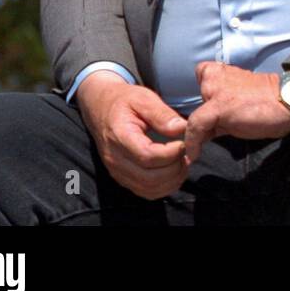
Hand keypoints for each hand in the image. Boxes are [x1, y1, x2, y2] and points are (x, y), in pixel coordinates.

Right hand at [76, 71, 189, 199]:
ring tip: (184, 162)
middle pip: (149, 177)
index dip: (171, 153)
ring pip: (148, 189)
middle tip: (188, 153)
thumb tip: (182, 128)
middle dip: (175, 168)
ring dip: (172, 180)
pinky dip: (164, 187)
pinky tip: (175, 171)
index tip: (184, 143)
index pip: (147, 156)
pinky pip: (145, 192)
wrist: (101, 108)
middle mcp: (115, 159)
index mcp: (119, 136)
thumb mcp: (143, 98)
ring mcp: (117, 171)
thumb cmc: (125, 101)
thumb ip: (162, 114)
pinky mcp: (122, 177)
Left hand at [184, 62, 289, 162]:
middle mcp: (215, 77)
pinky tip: (194, 154)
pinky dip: (192, 141)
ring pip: (193, 116)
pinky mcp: (219, 106)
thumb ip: (219, 114)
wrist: (289, 103)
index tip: (209, 117)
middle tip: (210, 136)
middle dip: (202, 119)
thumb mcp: (238, 105)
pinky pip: (196, 126)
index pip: (200, 83)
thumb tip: (200, 136)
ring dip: (194, 134)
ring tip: (197, 149)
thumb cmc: (267, 105)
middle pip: (195, 103)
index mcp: (221, 71)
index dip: (204, 100)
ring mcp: (216, 90)